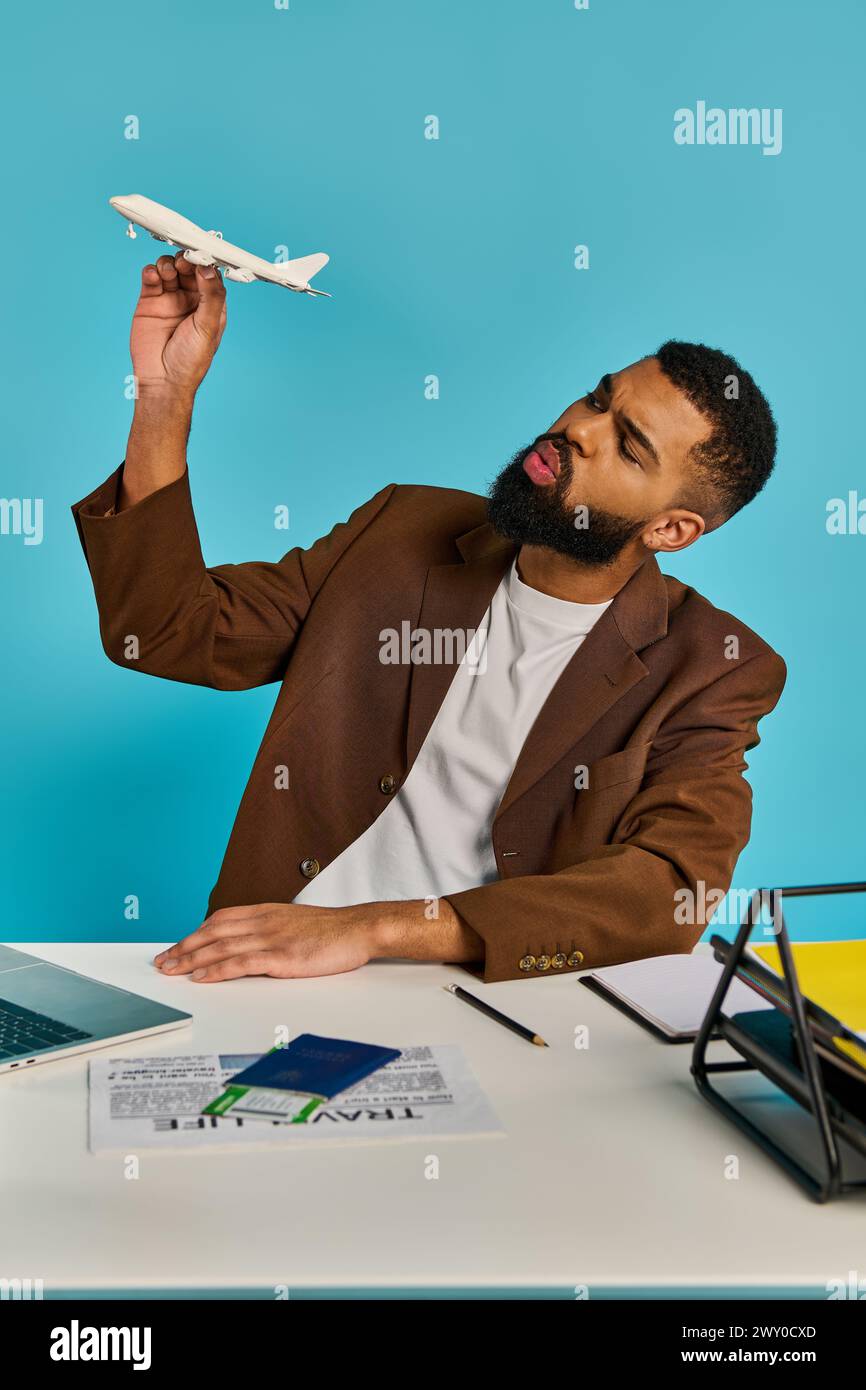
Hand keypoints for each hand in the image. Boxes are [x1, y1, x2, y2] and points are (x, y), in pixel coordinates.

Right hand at [131, 252, 226, 398]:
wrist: (161, 380)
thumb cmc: (190, 360)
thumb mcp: (208, 328)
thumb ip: (211, 297)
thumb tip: (209, 269)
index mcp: (211, 306)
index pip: (211, 276)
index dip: (206, 263)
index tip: (202, 254)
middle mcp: (191, 299)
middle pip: (189, 268)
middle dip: (186, 260)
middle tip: (183, 260)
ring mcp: (169, 299)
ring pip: (170, 268)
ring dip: (168, 263)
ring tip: (167, 271)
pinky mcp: (149, 300)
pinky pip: (151, 278)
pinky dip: (152, 271)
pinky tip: (153, 275)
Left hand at [153, 903, 381, 982]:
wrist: (359, 929)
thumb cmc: (332, 931)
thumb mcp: (295, 923)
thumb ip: (271, 930)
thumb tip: (250, 944)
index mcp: (266, 912)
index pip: (220, 919)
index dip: (195, 933)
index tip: (178, 945)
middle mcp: (263, 922)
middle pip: (213, 932)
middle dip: (184, 947)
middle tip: (162, 961)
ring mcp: (271, 939)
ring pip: (221, 947)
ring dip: (192, 959)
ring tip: (172, 970)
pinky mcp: (281, 957)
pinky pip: (241, 963)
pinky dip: (217, 970)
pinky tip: (202, 977)